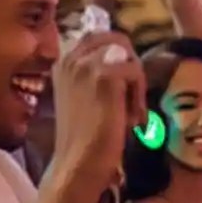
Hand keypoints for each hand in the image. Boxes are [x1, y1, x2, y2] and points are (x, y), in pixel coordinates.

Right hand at [51, 32, 145, 190]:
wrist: (77, 165)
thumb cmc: (84, 139)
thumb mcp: (84, 98)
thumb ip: (96, 75)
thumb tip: (124, 59)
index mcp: (63, 62)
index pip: (100, 37)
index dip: (119, 58)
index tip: (122, 89)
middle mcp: (70, 58)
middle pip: (117, 39)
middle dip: (130, 65)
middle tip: (130, 98)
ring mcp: (85, 65)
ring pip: (128, 54)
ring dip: (136, 82)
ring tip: (129, 111)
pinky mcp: (103, 76)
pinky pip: (135, 70)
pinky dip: (139, 95)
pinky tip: (131, 118)